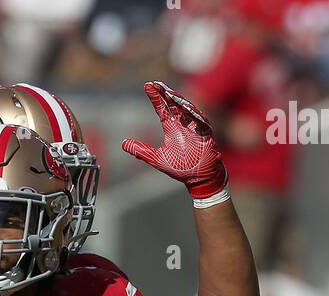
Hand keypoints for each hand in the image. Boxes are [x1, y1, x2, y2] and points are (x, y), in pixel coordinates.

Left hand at [122, 81, 226, 199]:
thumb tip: (123, 144)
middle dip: (165, 93)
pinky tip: (186, 108)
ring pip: (187, 109)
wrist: (198, 178)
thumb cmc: (180, 168)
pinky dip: (194, 115)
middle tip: (156, 83)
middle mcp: (182, 124)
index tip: (147, 85)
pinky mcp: (205, 134)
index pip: (162, 108)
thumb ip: (141, 151)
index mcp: (171, 128)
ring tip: (169, 93)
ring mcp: (194, 127)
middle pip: (173, 104)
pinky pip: (200, 121)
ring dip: (178, 101)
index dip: (155, 97)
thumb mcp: (157, 159)